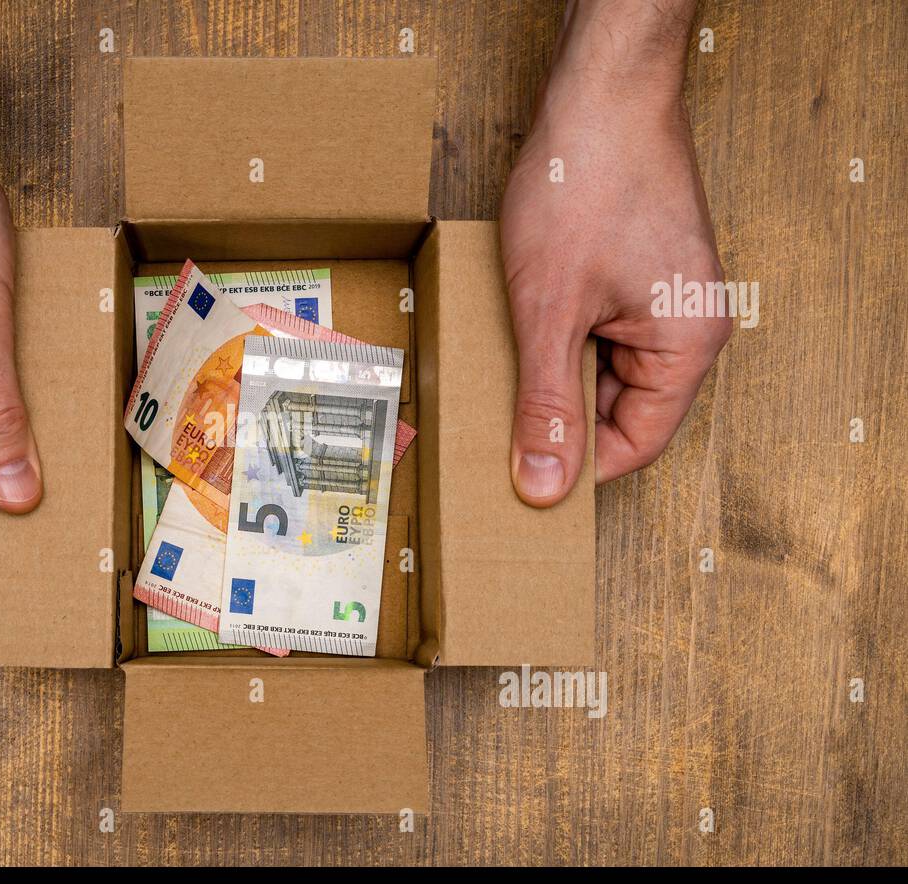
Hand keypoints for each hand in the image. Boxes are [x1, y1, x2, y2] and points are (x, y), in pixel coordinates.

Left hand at [500, 0, 730, 506]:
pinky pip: (599, 330)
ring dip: (554, 374)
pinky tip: (521, 328)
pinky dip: (559, 337)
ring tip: (506, 362)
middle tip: (499, 423)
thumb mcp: (549, 312)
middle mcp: (689, 327)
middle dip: (560, 416)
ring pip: (603, 369)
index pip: (637, 444)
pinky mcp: (638, 273)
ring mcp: (664, 298)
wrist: (599, 93)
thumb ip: (546, 404)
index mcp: (688, 346)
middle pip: (621, 409)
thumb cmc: (585, 185)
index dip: (578, 468)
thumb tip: (544, 486)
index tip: (522, 477)